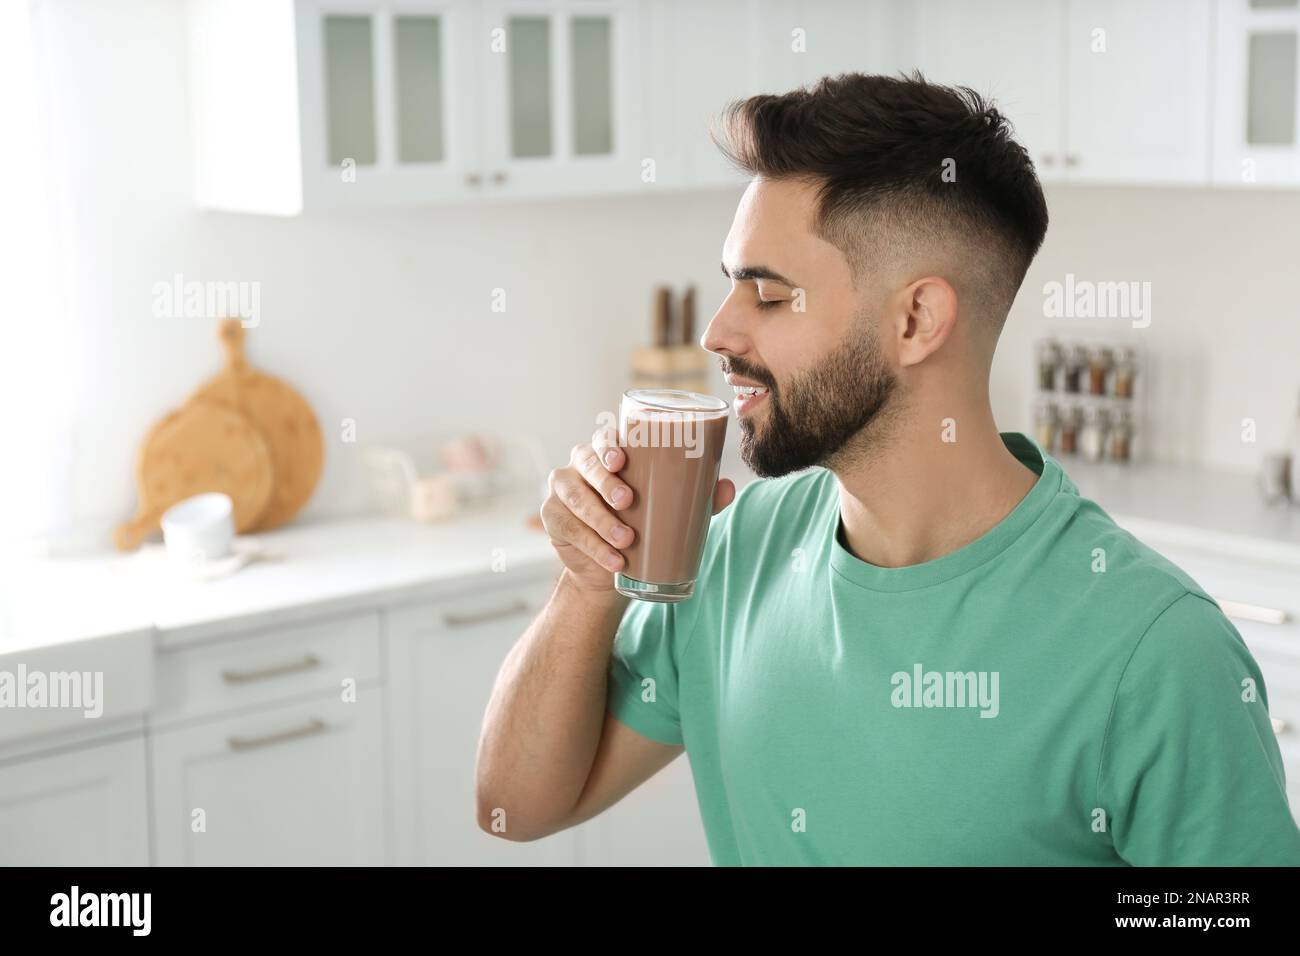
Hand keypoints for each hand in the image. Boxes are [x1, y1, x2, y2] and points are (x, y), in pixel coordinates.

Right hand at [540, 425, 735, 596]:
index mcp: (609, 455)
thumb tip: (727, 487)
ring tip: (627, 541)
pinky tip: (613, 560)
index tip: (622, 460)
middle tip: (627, 501)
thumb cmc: (644, 525)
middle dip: (605, 481)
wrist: (613, 568)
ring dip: (601, 520)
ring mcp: (563, 490)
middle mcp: (581, 466)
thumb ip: (698, 498)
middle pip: (585, 463)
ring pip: (576, 498)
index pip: (604, 438)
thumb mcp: (671, 510)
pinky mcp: (552, 517)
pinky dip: (593, 546)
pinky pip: (570, 528)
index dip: (608, 444)